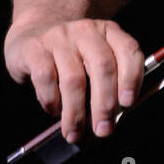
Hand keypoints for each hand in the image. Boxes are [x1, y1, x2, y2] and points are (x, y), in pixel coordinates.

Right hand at [4, 18, 145, 143]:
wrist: (31, 37)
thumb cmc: (72, 58)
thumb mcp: (95, 61)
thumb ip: (110, 83)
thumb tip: (113, 119)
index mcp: (109, 33)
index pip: (129, 51)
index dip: (131, 78)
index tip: (128, 103)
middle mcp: (86, 31)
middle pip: (103, 67)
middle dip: (105, 104)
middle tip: (103, 130)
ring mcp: (59, 37)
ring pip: (74, 79)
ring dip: (76, 112)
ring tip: (75, 132)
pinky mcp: (34, 49)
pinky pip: (46, 78)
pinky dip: (51, 100)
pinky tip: (54, 111)